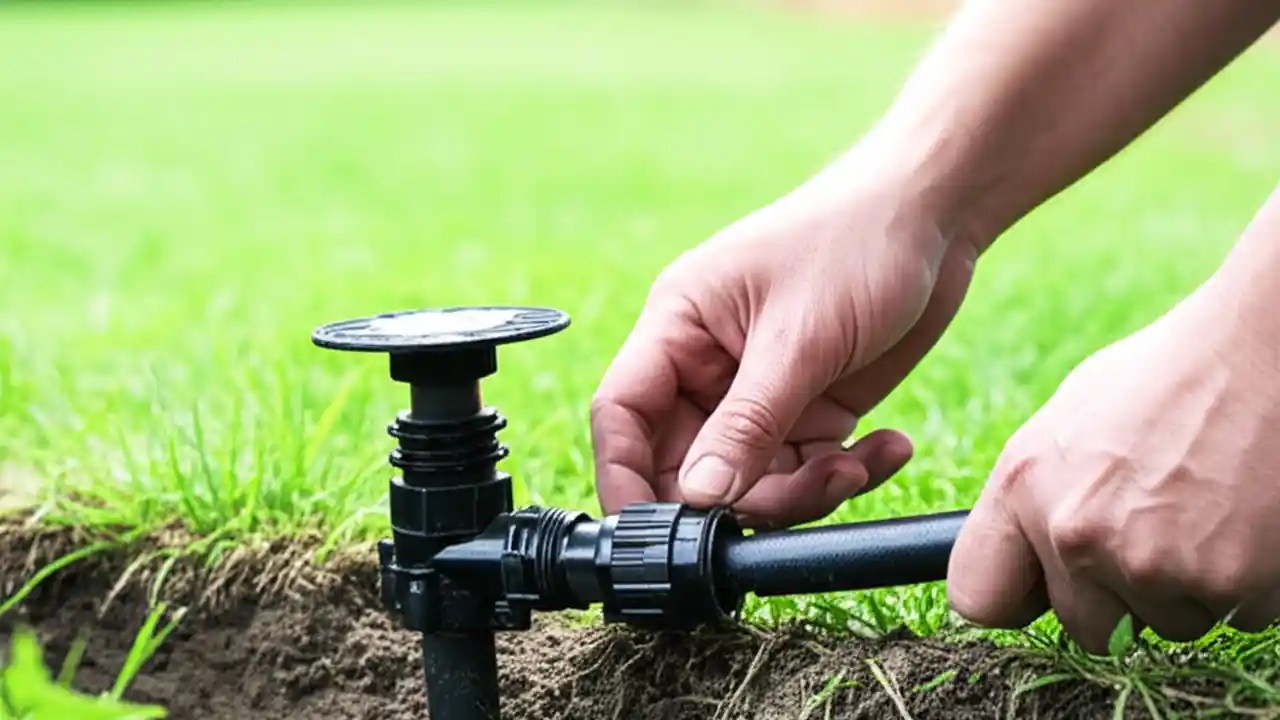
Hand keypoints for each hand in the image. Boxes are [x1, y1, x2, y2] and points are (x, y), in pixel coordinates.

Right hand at [590, 150, 979, 526]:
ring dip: (804, 490)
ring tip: (856, 464)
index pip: (623, 413)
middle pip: (690, 463)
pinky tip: (887, 448)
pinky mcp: (812, 406)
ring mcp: (761, 390)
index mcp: (679, 327)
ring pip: (752, 478)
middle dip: (741, 495)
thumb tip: (698, 497)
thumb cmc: (856, 238)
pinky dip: (845, 473)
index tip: (652, 531)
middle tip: (798, 494)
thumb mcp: (799, 338)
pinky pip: (807, 468)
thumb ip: (747, 424)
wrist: (937, 210)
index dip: (624, 476)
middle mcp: (709, 364)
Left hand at [948, 284, 1279, 651]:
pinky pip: (1232, 615)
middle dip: (1117, 596)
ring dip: (1185, 586)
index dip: (1018, 596)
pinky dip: (1245, 581)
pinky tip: (1247, 517)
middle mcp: (1077, 535)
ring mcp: (1152, 565)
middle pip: (1085, 628)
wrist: (1265, 348)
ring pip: (1164, 625)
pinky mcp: (1230, 584)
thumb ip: (1034, 497)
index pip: (979, 599)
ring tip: (1205, 508)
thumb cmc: (1167, 375)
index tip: (1044, 587)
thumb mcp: (1066, 419)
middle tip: (1154, 528)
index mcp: (1024, 488)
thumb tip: (1021, 559)